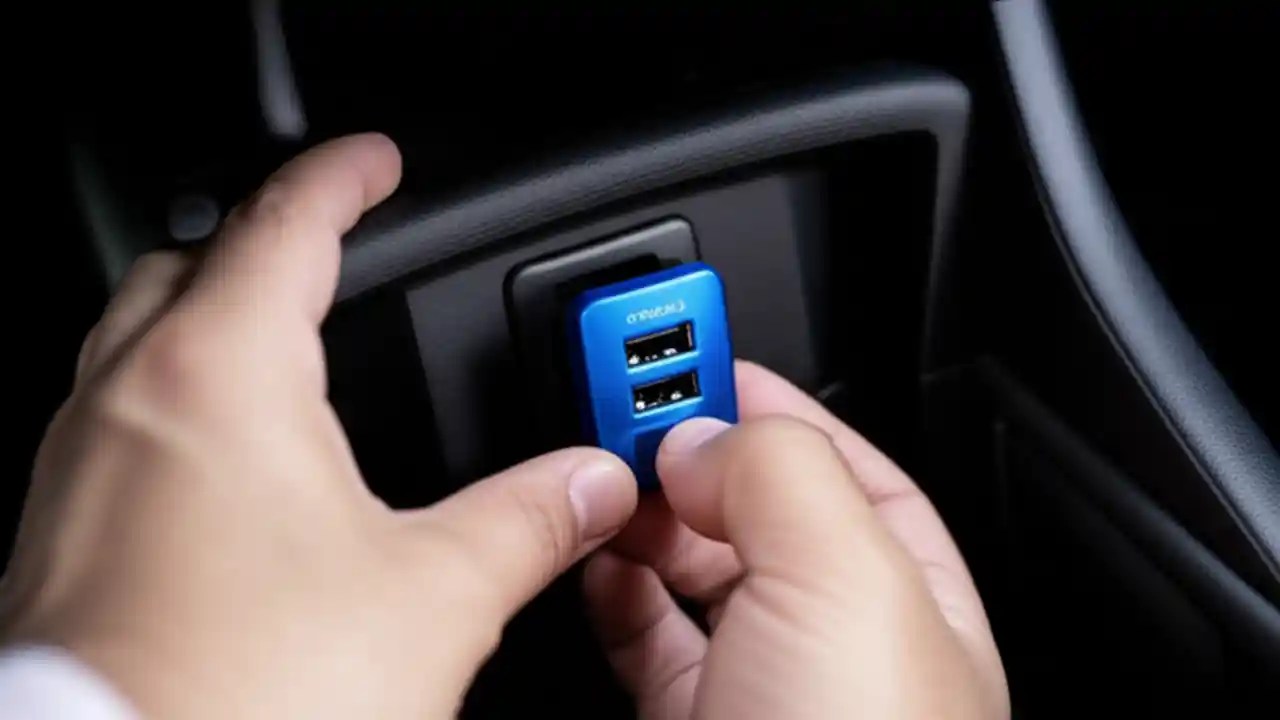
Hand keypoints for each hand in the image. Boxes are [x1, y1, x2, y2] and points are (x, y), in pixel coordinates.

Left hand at [0, 134, 637, 717]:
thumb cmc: (244, 697)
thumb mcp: (433, 596)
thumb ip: (529, 519)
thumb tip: (592, 485)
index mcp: (221, 378)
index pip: (286, 223)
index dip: (343, 178)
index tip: (374, 164)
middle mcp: (126, 404)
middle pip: (187, 265)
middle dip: (261, 242)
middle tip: (326, 250)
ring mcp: (75, 470)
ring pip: (134, 345)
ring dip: (205, 324)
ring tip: (281, 354)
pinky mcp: (54, 539)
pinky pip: (112, 428)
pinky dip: (172, 411)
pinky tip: (227, 475)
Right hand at [584, 361, 1008, 718]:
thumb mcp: (849, 584)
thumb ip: (782, 476)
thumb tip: (701, 438)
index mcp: (912, 602)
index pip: (844, 467)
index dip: (772, 406)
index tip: (698, 358)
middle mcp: (837, 647)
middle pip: (759, 513)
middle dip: (694, 453)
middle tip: (629, 412)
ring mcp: (761, 689)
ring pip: (694, 573)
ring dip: (643, 517)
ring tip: (602, 481)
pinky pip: (645, 635)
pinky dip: (613, 591)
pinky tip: (597, 564)